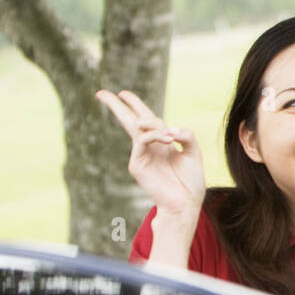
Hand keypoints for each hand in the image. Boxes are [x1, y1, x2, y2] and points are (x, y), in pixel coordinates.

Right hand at [96, 89, 205, 218]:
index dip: (135, 105)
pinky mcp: (137, 164)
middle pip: (129, 120)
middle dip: (117, 106)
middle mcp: (149, 146)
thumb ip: (185, 135)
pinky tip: (167, 138)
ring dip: (154, 124)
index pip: (145, 119)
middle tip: (101, 92)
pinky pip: (141, 140)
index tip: (123, 93)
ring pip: (138, 127)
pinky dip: (154, 135)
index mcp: (161, 142)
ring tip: (169, 137)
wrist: (186, 202)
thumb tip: (171, 128)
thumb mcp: (193, 152)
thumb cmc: (191, 180)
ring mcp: (141, 155)